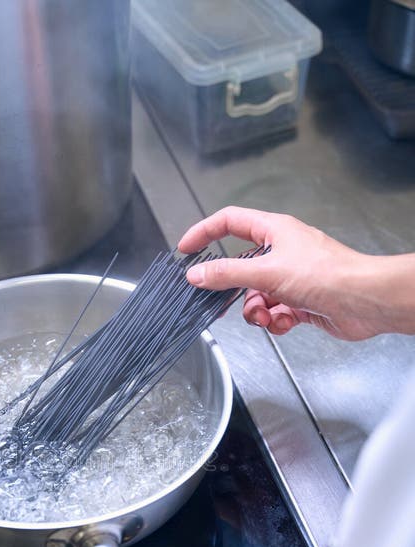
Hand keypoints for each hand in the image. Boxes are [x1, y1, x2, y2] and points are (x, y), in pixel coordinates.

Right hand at [178, 206, 414, 340]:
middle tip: (218, 303)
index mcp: (274, 231)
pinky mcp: (301, 301)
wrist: (363, 301)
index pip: (229, 222)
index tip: (185, 250)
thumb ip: (227, 274)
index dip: (204, 233)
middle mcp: (282, 251)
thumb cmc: (325, 275)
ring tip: (268, 315)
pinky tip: (288, 321)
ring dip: (257, 311)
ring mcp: (291, 277)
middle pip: (240, 268)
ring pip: (256, 296)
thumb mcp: (266, 272)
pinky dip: (277, 320)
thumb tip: (197, 275)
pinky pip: (274, 312)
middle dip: (233, 291)